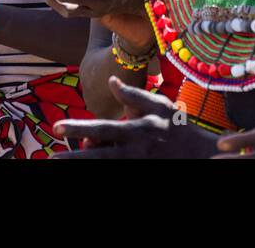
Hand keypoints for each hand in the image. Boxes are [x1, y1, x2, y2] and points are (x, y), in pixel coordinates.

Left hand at [55, 76, 219, 157]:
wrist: (203, 156)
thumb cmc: (179, 128)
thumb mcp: (159, 105)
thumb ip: (134, 94)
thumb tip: (111, 80)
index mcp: (135, 130)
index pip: (101, 128)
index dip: (78, 128)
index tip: (56, 127)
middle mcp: (133, 150)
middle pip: (98, 155)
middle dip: (74, 158)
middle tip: (51, 159)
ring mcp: (136, 165)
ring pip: (105, 167)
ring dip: (83, 166)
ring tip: (61, 167)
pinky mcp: (140, 173)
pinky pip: (115, 173)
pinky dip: (101, 171)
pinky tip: (87, 170)